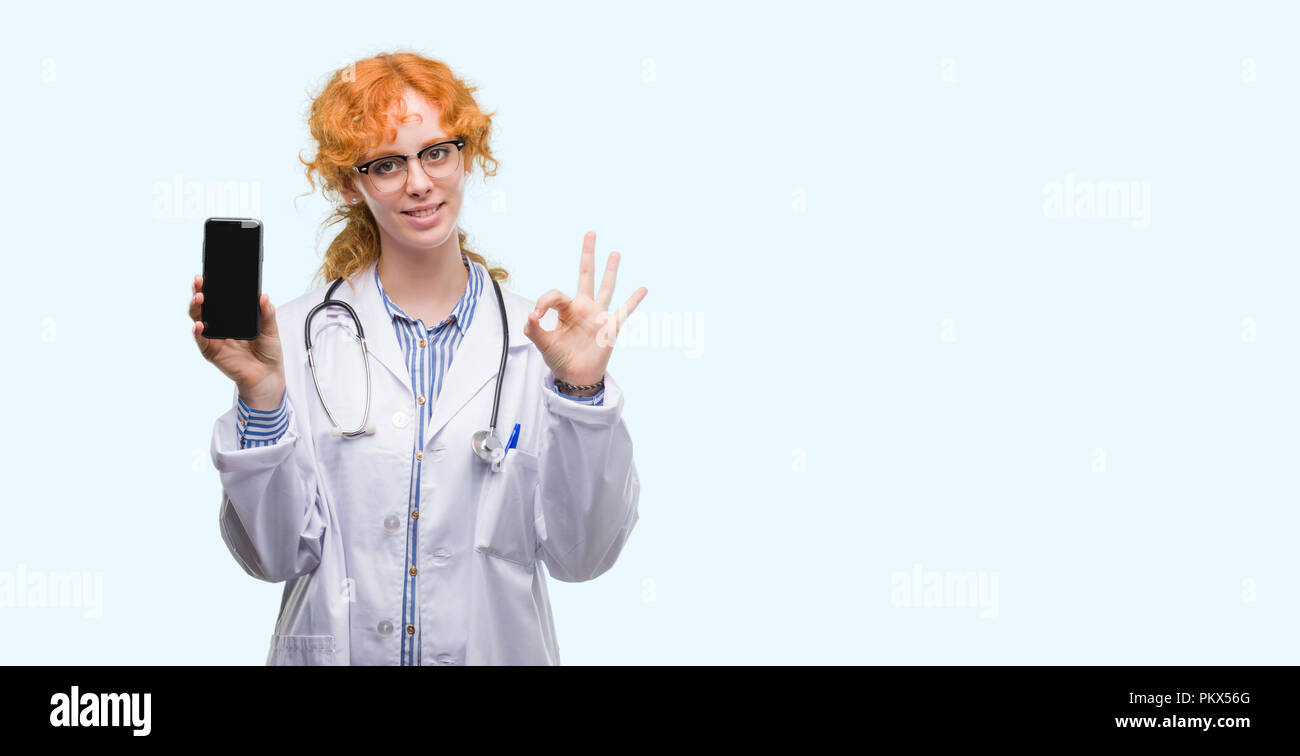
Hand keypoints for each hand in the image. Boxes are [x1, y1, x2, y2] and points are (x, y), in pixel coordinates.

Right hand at [189, 274, 285, 409]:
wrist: (267, 375)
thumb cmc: (268, 351)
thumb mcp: (271, 330)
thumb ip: (267, 314)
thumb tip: (264, 296)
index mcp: (233, 317)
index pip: (219, 298)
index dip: (212, 286)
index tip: (208, 274)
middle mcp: (220, 325)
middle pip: (204, 305)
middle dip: (199, 292)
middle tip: (199, 282)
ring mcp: (214, 337)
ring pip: (198, 319)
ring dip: (196, 308)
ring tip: (199, 298)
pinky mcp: (212, 351)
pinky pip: (202, 340)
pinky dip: (198, 332)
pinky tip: (198, 325)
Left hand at [524, 232, 647, 388]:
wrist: (575, 377)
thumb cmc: (560, 358)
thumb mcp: (544, 345)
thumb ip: (535, 331)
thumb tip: (530, 317)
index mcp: (565, 310)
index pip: (555, 295)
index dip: (543, 302)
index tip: (535, 318)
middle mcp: (583, 307)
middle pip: (585, 275)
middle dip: (587, 255)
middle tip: (590, 233)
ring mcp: (598, 315)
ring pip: (606, 287)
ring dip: (610, 270)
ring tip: (615, 253)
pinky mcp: (610, 328)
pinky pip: (624, 311)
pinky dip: (633, 301)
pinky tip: (642, 289)